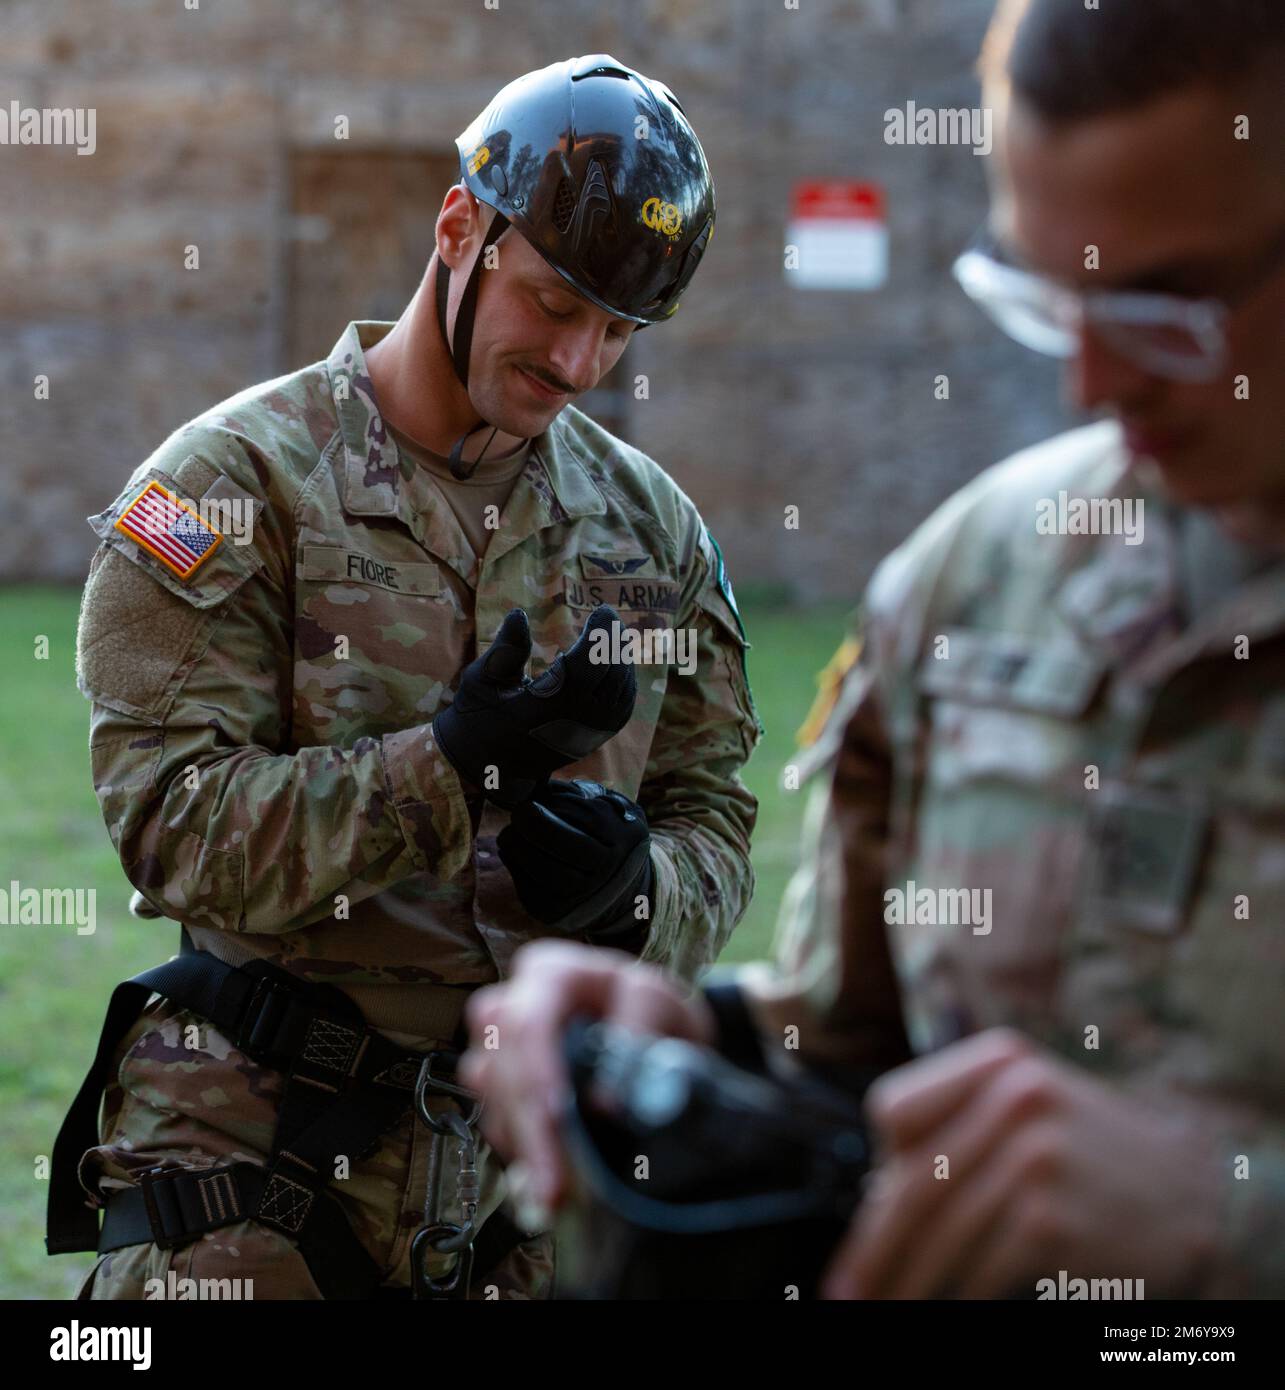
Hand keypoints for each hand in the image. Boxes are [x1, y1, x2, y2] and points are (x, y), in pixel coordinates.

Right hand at [432, 605, 635, 806]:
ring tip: (611, 634)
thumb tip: (519, 614)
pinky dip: (625, 680)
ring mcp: (585, 736)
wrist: (490, 765)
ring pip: (622, 691)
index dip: (601, 635)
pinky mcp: (593, 740)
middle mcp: (569, 725)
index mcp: (541, 709)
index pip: (587, 667)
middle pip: (612, 675)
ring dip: (622, 658)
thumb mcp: (480, 681)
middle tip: (608, 617)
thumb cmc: (479, 716)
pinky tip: (615, 661)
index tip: (602, 611)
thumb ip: (504, 650)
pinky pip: (623, 707)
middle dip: (615, 640)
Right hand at [459, 940, 716, 1211]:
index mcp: (554, 973)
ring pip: (491, 1099)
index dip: (537, 1073)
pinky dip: (521, 1150)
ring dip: (524, 1144)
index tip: (556, 1122)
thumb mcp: (666, 1011)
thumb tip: (604, 1100)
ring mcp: (498, 1043)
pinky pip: (493, 1118)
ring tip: (559, 1187)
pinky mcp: (496, 1083)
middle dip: (530, 1131)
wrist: (651, 1035)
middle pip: (502, 1064)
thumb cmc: (655, 1017)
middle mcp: (514, 1001)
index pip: (529, 1022)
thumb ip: (641, 1036)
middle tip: (554, 1187)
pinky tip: (549, 1170)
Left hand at [498, 778, 651, 941]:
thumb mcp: (614, 813)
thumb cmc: (610, 841)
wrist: (622, 896)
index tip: (538, 795)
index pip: (586, 815)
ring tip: (510, 831)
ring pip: (542, 867)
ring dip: (518, 844)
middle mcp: (607, 870)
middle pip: (563, 842)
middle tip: (519, 811)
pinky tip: (511, 849)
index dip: (557, 802)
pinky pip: (528, 886)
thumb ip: (585, 795)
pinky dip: (514, 863)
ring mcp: (582, 896)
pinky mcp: (555, 912)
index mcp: (624, 839)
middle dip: (533, 822)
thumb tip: (540, 784)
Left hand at [821, 1028, 1221, 1298]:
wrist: (1196, 1190)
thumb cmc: (1090, 1151)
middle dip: (874, 1247)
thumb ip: (956, 1129)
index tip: (860, 1222)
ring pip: (939, 1235)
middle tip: (844, 1293)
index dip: (873, 1169)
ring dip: (906, 1283)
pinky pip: (978, 1270)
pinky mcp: (1052, 1218)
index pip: (895, 1111)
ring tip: (884, 1307)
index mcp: (996, 1060)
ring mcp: (1034, 1157)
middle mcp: (1013, 1097)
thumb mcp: (1028, 1103)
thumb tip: (876, 1199)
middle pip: (912, 1182)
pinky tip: (946, 1309)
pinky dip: (955, 1298)